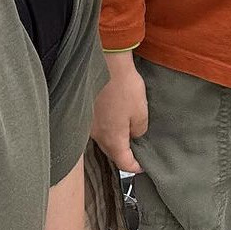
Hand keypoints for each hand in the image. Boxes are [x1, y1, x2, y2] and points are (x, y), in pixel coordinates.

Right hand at [91, 53, 147, 173]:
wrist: (107, 62)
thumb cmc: (124, 86)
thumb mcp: (141, 112)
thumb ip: (139, 130)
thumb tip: (135, 135)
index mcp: (112, 139)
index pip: (123, 163)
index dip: (135, 167)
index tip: (143, 166)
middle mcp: (97, 135)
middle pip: (111, 153)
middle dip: (124, 154)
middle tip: (137, 150)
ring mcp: (90, 123)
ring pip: (104, 139)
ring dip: (115, 139)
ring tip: (128, 132)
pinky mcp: (87, 110)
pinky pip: (98, 126)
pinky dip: (108, 127)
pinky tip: (115, 117)